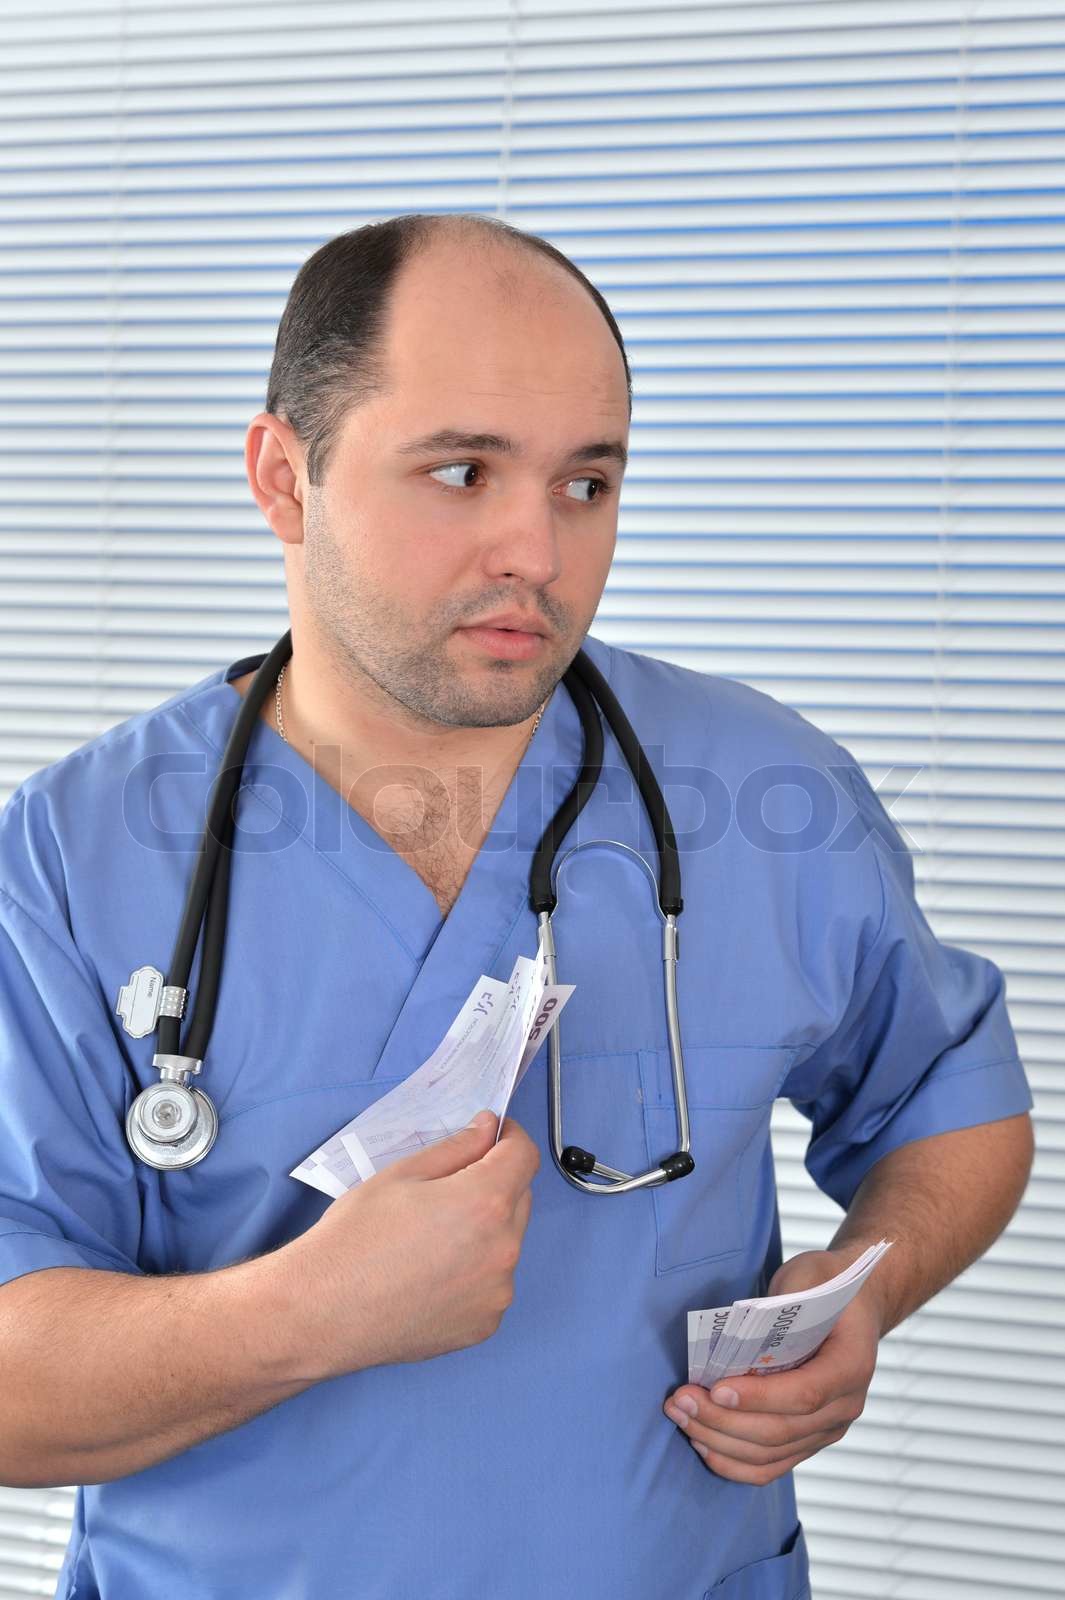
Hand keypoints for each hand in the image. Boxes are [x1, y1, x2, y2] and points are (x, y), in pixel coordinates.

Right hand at [281, 1111, 539, 1378]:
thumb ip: (457, 1147)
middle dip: (494, 1184)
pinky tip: (431, 1275)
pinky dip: (474, 1272)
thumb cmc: (354, 1236)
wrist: (322, 1312)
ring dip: (485, 1231)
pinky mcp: (484, 1324)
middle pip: (519, 1199)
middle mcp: (504, 1249)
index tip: (489, 1137)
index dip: (509, 1138)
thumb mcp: (401, 1174)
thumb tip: (489, 1128)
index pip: (525, 1155)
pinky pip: (492, 1283)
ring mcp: (497, 1293)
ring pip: (506, 1243)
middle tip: (445, 1191)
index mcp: (485, 1203)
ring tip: (431, 1240)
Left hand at [662, 1247, 882, 1484]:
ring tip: (681, 1417)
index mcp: (851, 1365)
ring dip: (718, 1441)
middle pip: (780, 1431)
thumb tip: (728, 1342)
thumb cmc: (823, 1287)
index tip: (716, 1389)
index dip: (759, 1397)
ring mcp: (828, 1429)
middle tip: (680, 1401)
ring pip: (769, 1454)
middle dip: (723, 1420)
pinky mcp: (809, 1440)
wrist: (852, 1305)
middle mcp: (845, 1406)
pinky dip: (733, 1461)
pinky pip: (770, 1466)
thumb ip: (775, 1308)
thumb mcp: (804, 1279)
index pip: (805, 1394)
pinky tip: (701, 1442)